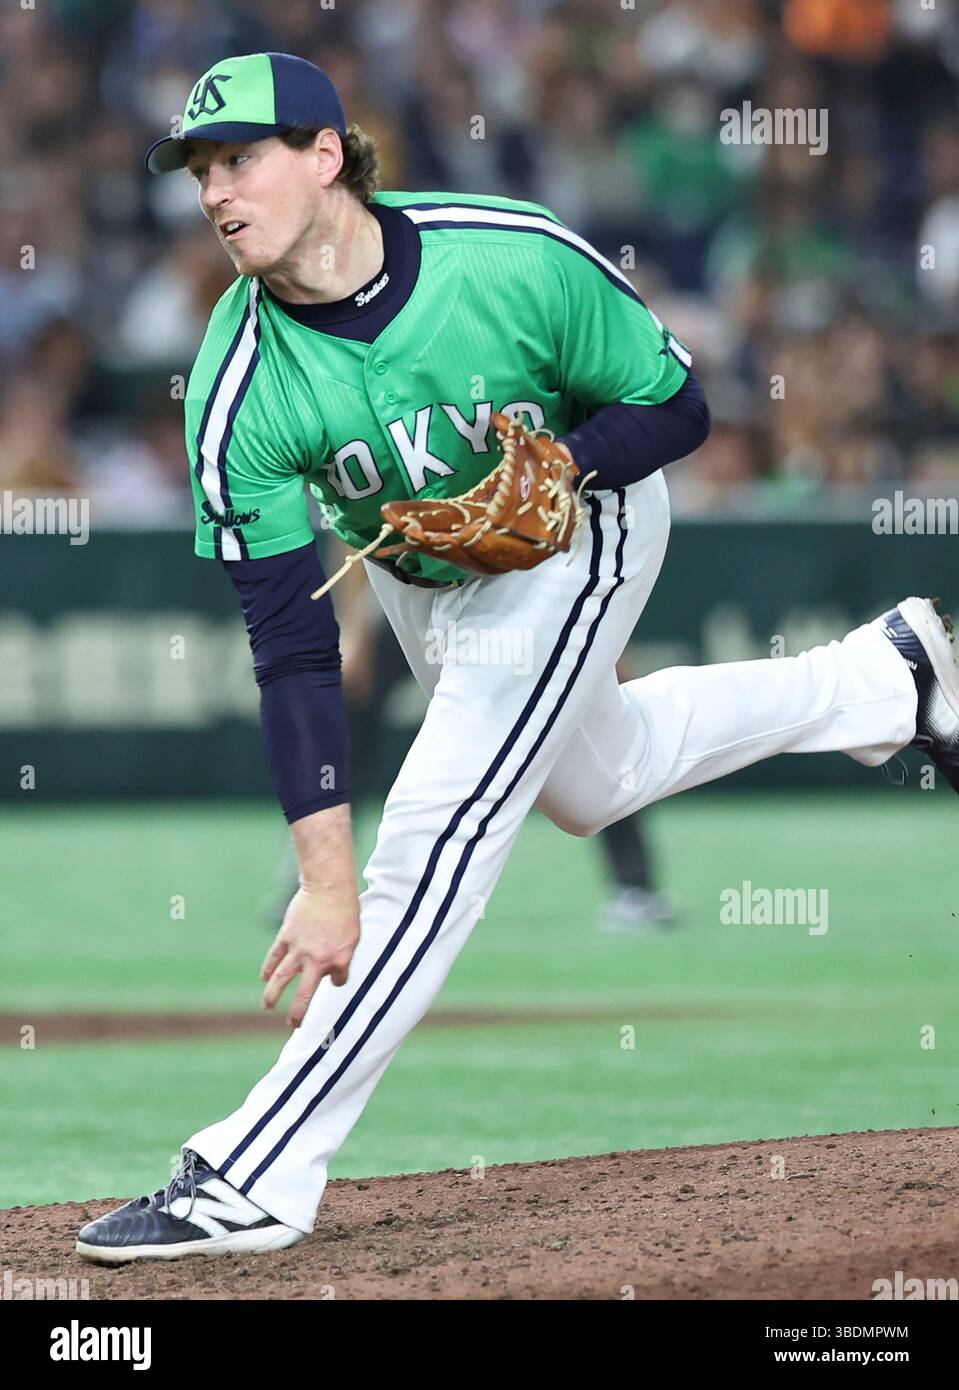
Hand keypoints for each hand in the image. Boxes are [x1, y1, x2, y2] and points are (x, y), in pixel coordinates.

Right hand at [261, 884, 359, 1027]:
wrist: (328, 886)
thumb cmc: (346, 909)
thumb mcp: (355, 936)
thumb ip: (344, 957)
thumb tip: (335, 976)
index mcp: (338, 960)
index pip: (338, 982)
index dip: (337, 981)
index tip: (334, 980)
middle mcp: (317, 960)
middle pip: (303, 995)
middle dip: (297, 1014)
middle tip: (293, 1025)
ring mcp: (299, 949)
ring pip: (280, 979)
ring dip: (272, 995)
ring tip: (267, 1006)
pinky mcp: (286, 937)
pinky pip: (274, 957)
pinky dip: (268, 968)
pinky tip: (264, 977)